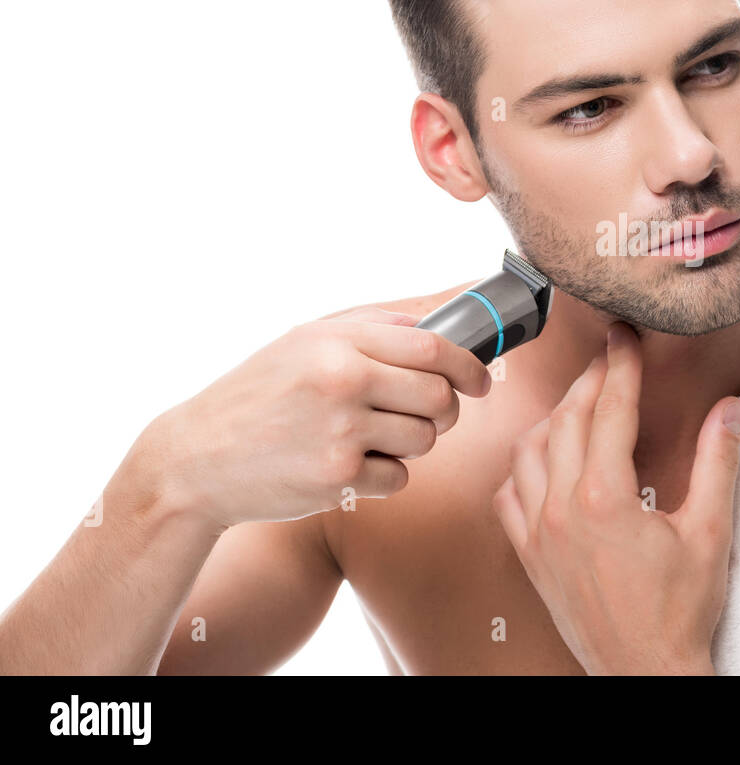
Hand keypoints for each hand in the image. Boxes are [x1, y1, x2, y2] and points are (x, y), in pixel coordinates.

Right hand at [134, 304, 492, 531]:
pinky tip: (350, 465)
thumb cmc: (255, 395)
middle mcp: (342, 382)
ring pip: (426, 439)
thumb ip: (367, 326)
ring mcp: (340, 432)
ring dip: (414, 443)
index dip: (469, 366)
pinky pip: (400, 477)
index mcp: (337, 343)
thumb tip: (433, 325)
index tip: (480, 380)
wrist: (195, 461)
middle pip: (439, 397)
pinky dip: (386, 476)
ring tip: (375, 438)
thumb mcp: (300, 342)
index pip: (433, 349)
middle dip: (446, 409)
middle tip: (429, 414)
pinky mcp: (338, 479)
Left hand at [493, 321, 739, 674]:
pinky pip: (508, 495)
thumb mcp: (710, 532)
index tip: (625, 337)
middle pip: (567, 420)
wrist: (646, 672)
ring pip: (530, 451)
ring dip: (555, 417)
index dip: (620, 367)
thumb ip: (718, 463)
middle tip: (610, 356)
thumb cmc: (680, 612)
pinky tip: (544, 460)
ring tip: (582, 402)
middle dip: (589, 380)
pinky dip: (524, 466)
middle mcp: (561, 509)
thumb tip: (729, 410)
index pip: (610, 411)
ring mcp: (537, 534)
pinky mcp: (529, 557)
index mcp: (604, 497)